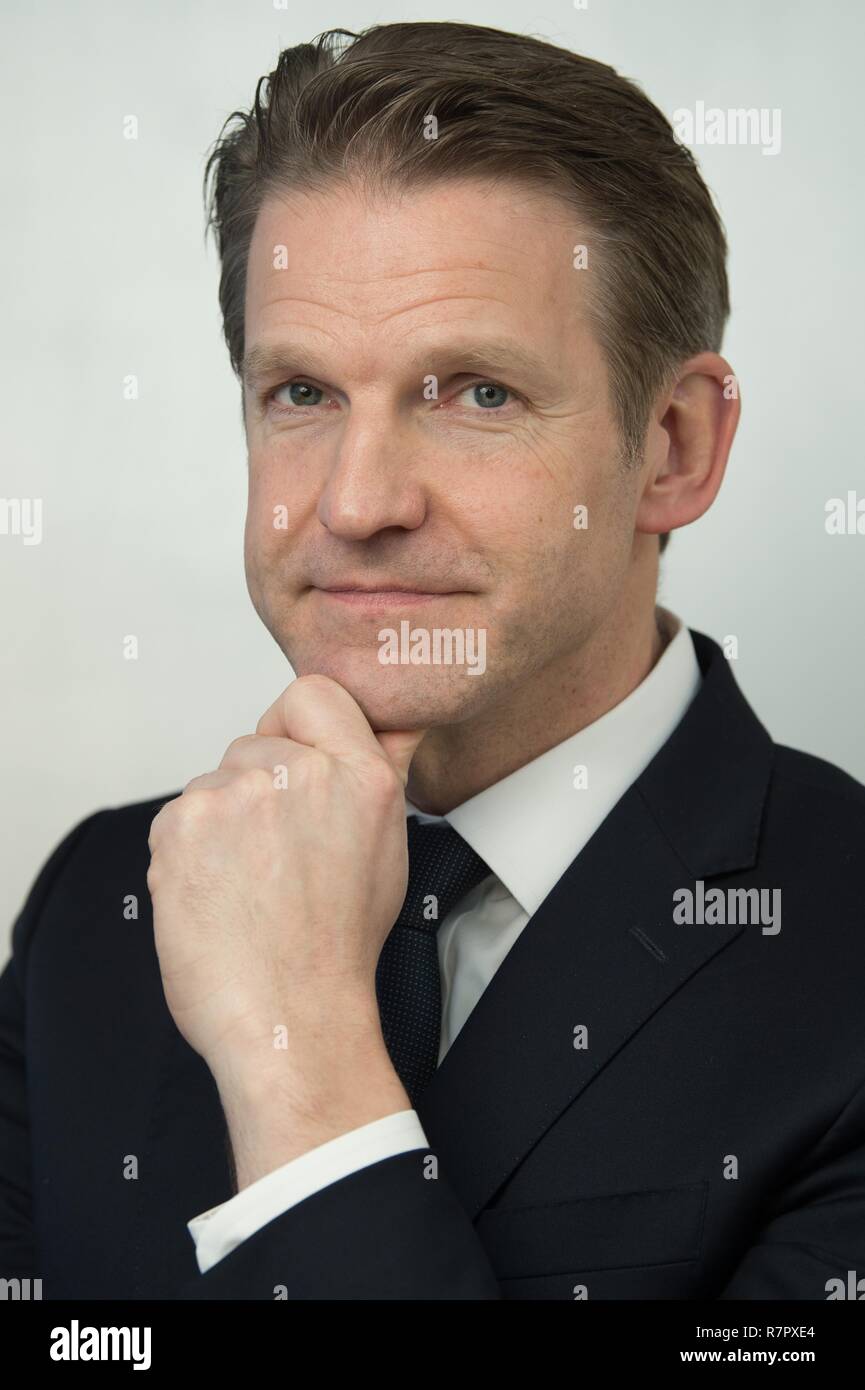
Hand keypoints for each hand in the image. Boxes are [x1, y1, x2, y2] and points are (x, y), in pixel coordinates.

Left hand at [146, 674, 425, 1181]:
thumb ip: (381, 774)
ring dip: (221, 822)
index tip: (296, 764)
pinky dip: (188, 850)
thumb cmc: (335, 950)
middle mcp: (300, 776)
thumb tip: (393, 721)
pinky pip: (178, 815)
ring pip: (214, 782)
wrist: (288, 1019)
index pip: (314, 694)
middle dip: (258, 789)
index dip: (298, 729)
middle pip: (256, 744)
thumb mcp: (387, 850)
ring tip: (247, 883)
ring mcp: (236, 796)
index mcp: (361, 778)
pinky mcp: (182, 823)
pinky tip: (216, 892)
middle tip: (276, 855)